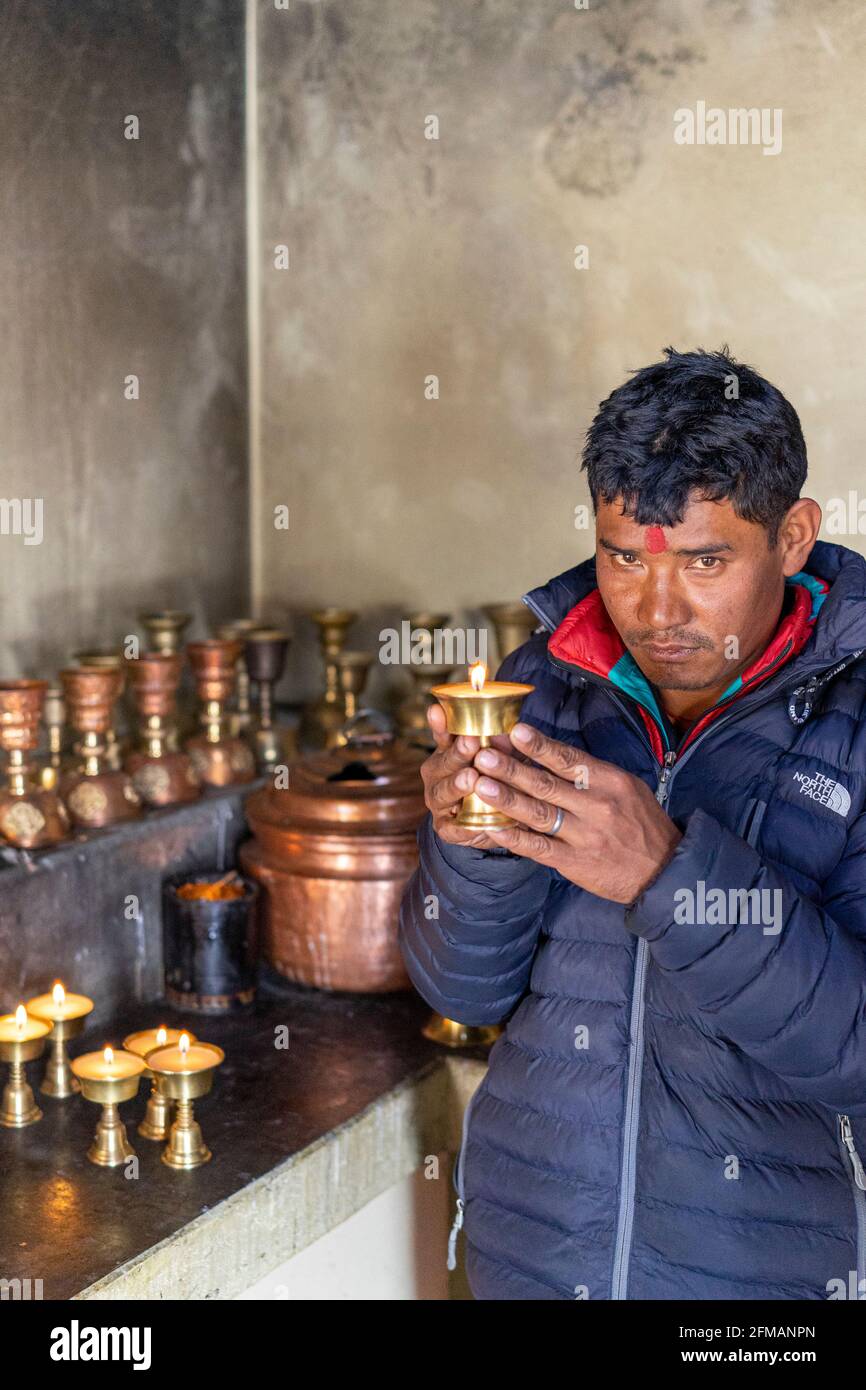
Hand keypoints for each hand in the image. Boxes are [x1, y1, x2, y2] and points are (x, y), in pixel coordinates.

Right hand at [421, 703, 521, 849]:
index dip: (440, 725)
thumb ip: (504, 748)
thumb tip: (510, 730)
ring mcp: (438, 802)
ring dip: (457, 785)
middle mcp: (437, 775)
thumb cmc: (496, 781)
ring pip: (443, 793)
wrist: (489, 821)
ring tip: (471, 778)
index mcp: (447, 754)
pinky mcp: (446, 828)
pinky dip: (463, 827)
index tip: (439, 710)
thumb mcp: (503, 761)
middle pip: (444, 762)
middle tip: (471, 742)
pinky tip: (474, 826)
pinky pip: (452, 828)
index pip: (443, 736)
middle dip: (457, 753)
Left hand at [470, 722, 681, 903]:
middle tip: (483, 755)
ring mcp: (584, 836)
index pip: (569, 759)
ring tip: (480, 785)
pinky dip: (515, 840)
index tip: (515, 731)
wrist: (662, 871)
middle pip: (547, 784)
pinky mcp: (575, 862)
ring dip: (507, 799)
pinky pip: (540, 849)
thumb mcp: (626, 788)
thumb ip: (589, 772)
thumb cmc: (640, 823)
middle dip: (512, 768)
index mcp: (609, 781)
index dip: (540, 745)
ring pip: (540, 814)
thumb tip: (547, 752)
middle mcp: (596, 806)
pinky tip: (493, 829)